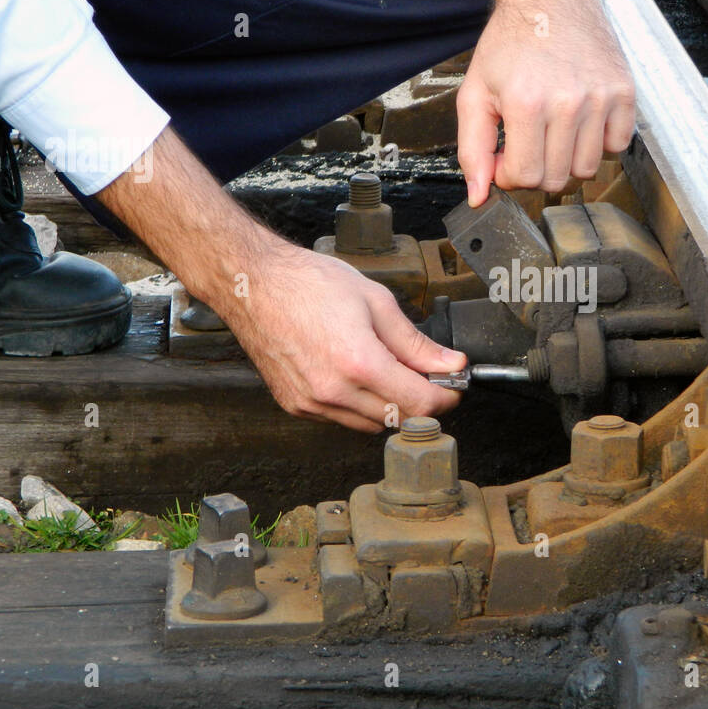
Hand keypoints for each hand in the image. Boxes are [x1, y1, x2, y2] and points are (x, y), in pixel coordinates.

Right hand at [96, 127, 465, 431]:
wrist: (253, 284)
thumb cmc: (307, 284)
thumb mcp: (376, 302)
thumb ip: (417, 342)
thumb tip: (451, 363)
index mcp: (358, 362)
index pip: (420, 403)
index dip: (446, 397)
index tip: (454, 385)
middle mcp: (333, 391)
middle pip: (398, 419)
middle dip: (422, 402)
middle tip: (431, 378)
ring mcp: (312, 403)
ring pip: (371, 425)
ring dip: (391, 406)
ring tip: (392, 371)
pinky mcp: (296, 406)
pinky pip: (342, 418)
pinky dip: (361, 405)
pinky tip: (360, 377)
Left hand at [458, 0, 635, 205]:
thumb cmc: (511, 41)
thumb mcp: (475, 92)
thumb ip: (473, 149)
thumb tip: (479, 196)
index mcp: (527, 104)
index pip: (525, 178)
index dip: (509, 174)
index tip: (506, 155)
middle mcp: (569, 103)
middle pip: (557, 180)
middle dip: (537, 169)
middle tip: (528, 141)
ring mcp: (601, 98)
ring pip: (587, 169)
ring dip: (567, 158)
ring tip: (554, 129)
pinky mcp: (624, 93)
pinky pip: (616, 147)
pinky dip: (598, 142)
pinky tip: (580, 120)